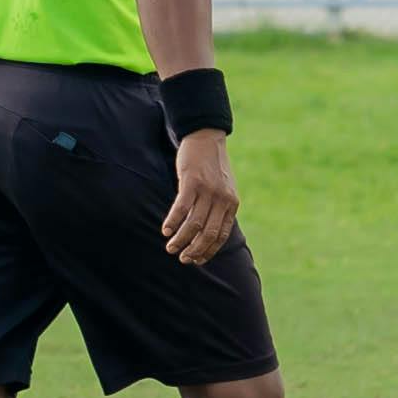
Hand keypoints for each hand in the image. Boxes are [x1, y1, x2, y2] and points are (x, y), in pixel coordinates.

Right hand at [159, 127, 238, 265]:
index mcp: (231, 203)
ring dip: (181, 239)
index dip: (209, 251)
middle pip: (208, 233)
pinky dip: (173, 221)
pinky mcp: (192, 181)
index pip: (221, 235)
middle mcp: (222, 199)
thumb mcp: (224, 187)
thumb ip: (219, 206)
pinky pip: (182, 208)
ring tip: (170, 248)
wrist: (206, 137)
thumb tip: (209, 228)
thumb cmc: (212, 164)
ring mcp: (208, 190)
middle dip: (195, 250)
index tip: (197, 260)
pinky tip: (165, 230)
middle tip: (182, 259)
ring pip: (194, 224)